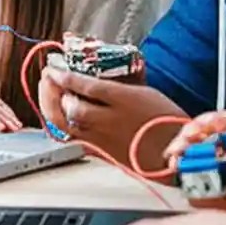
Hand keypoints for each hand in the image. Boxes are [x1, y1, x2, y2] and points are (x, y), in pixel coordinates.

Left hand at [38, 64, 186, 172]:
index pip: (86, 85)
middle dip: (56, 92)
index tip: (54, 69)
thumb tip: (98, 78)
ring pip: (68, 124)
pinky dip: (63, 127)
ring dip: (55, 108)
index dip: (65, 76)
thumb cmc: (167, 122)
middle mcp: (110, 120)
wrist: (175, 155)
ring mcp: (104, 139)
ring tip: (50, 96)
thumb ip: (120, 86)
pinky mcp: (102, 154)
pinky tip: (60, 119)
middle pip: (72, 105)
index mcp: (124, 100)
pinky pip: (74, 140)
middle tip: (50, 81)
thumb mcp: (147, 93)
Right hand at [166, 110, 225, 224]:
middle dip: (186, 153)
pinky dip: (205, 207)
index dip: (197, 129)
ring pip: (207, 180)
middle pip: (205, 152)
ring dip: (192, 179)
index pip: (217, 126)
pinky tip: (203, 206)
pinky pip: (218, 209)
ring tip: (187, 182)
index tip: (185, 138)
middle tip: (176, 161)